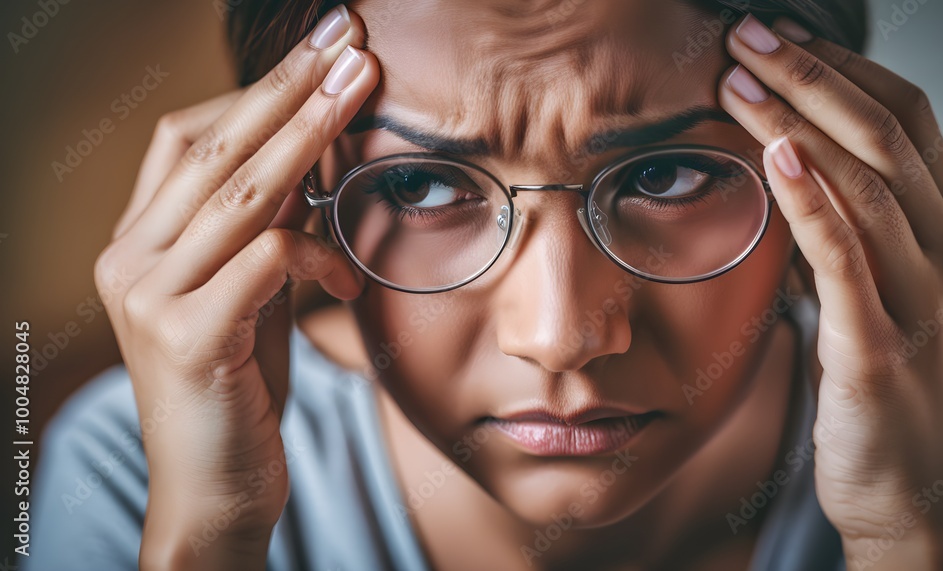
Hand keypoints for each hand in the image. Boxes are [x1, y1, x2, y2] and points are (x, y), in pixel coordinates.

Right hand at [94, 7, 376, 569]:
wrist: (215, 491)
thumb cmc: (238, 390)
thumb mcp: (246, 298)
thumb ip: (259, 236)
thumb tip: (308, 166)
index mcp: (138, 245)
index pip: (187, 141)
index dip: (254, 93)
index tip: (318, 55)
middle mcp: (129, 262)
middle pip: (213, 149)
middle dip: (287, 88)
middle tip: (344, 40)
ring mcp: (150, 299)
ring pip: (237, 193)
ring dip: (307, 134)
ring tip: (359, 86)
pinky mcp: (187, 340)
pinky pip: (264, 263)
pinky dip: (318, 256)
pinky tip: (349, 276)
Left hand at [718, 14, 942, 570]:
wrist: (901, 485)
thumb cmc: (874, 382)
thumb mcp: (868, 289)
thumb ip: (842, 229)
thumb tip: (784, 162)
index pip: (905, 120)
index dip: (842, 68)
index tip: (777, 37)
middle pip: (885, 134)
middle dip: (811, 75)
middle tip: (747, 35)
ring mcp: (920, 300)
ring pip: (865, 183)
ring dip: (796, 119)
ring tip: (738, 79)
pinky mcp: (878, 348)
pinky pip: (845, 258)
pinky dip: (810, 199)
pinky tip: (774, 154)